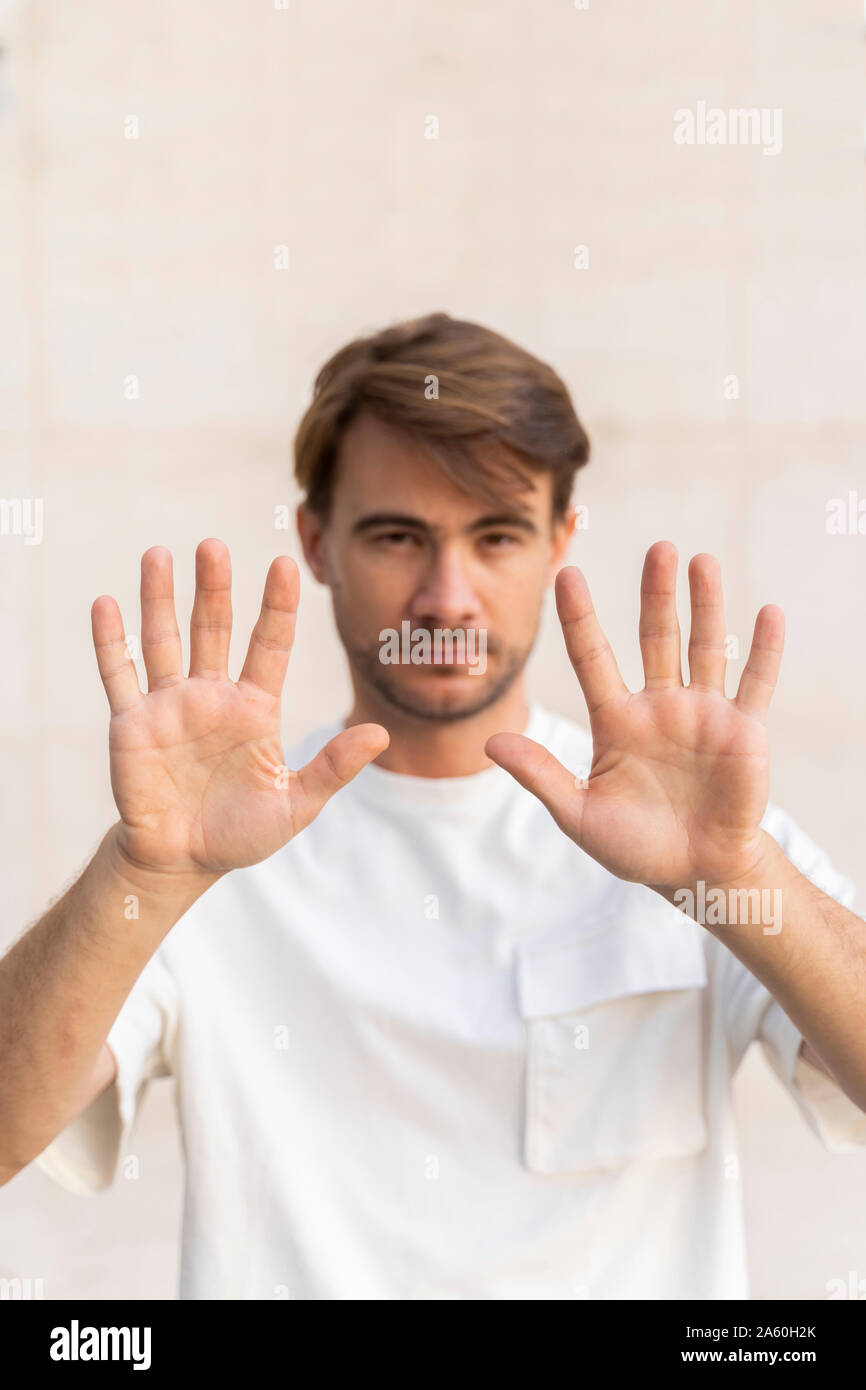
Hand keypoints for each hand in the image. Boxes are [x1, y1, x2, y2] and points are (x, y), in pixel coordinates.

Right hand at [92, 539, 387, 879]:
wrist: (183, 861)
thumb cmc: (242, 832)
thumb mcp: (296, 804)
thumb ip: (334, 767)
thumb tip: (381, 733)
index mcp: (255, 707)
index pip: (270, 644)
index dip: (277, 606)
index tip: (284, 564)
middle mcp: (212, 695)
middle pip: (214, 629)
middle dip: (214, 587)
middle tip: (213, 544)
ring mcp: (170, 705)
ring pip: (163, 639)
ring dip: (159, 598)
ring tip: (158, 553)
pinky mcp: (132, 724)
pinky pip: (119, 675)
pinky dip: (110, 642)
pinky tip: (105, 605)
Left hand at [486, 542, 783, 892]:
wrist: (695, 873)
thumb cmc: (634, 846)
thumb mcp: (578, 814)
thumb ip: (540, 775)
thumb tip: (490, 742)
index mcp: (615, 720)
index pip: (592, 657)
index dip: (579, 617)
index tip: (568, 574)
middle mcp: (658, 705)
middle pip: (655, 637)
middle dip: (656, 593)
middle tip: (659, 547)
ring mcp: (703, 713)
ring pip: (704, 646)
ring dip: (706, 605)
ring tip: (702, 561)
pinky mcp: (743, 730)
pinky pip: (755, 682)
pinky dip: (763, 650)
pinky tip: (768, 613)